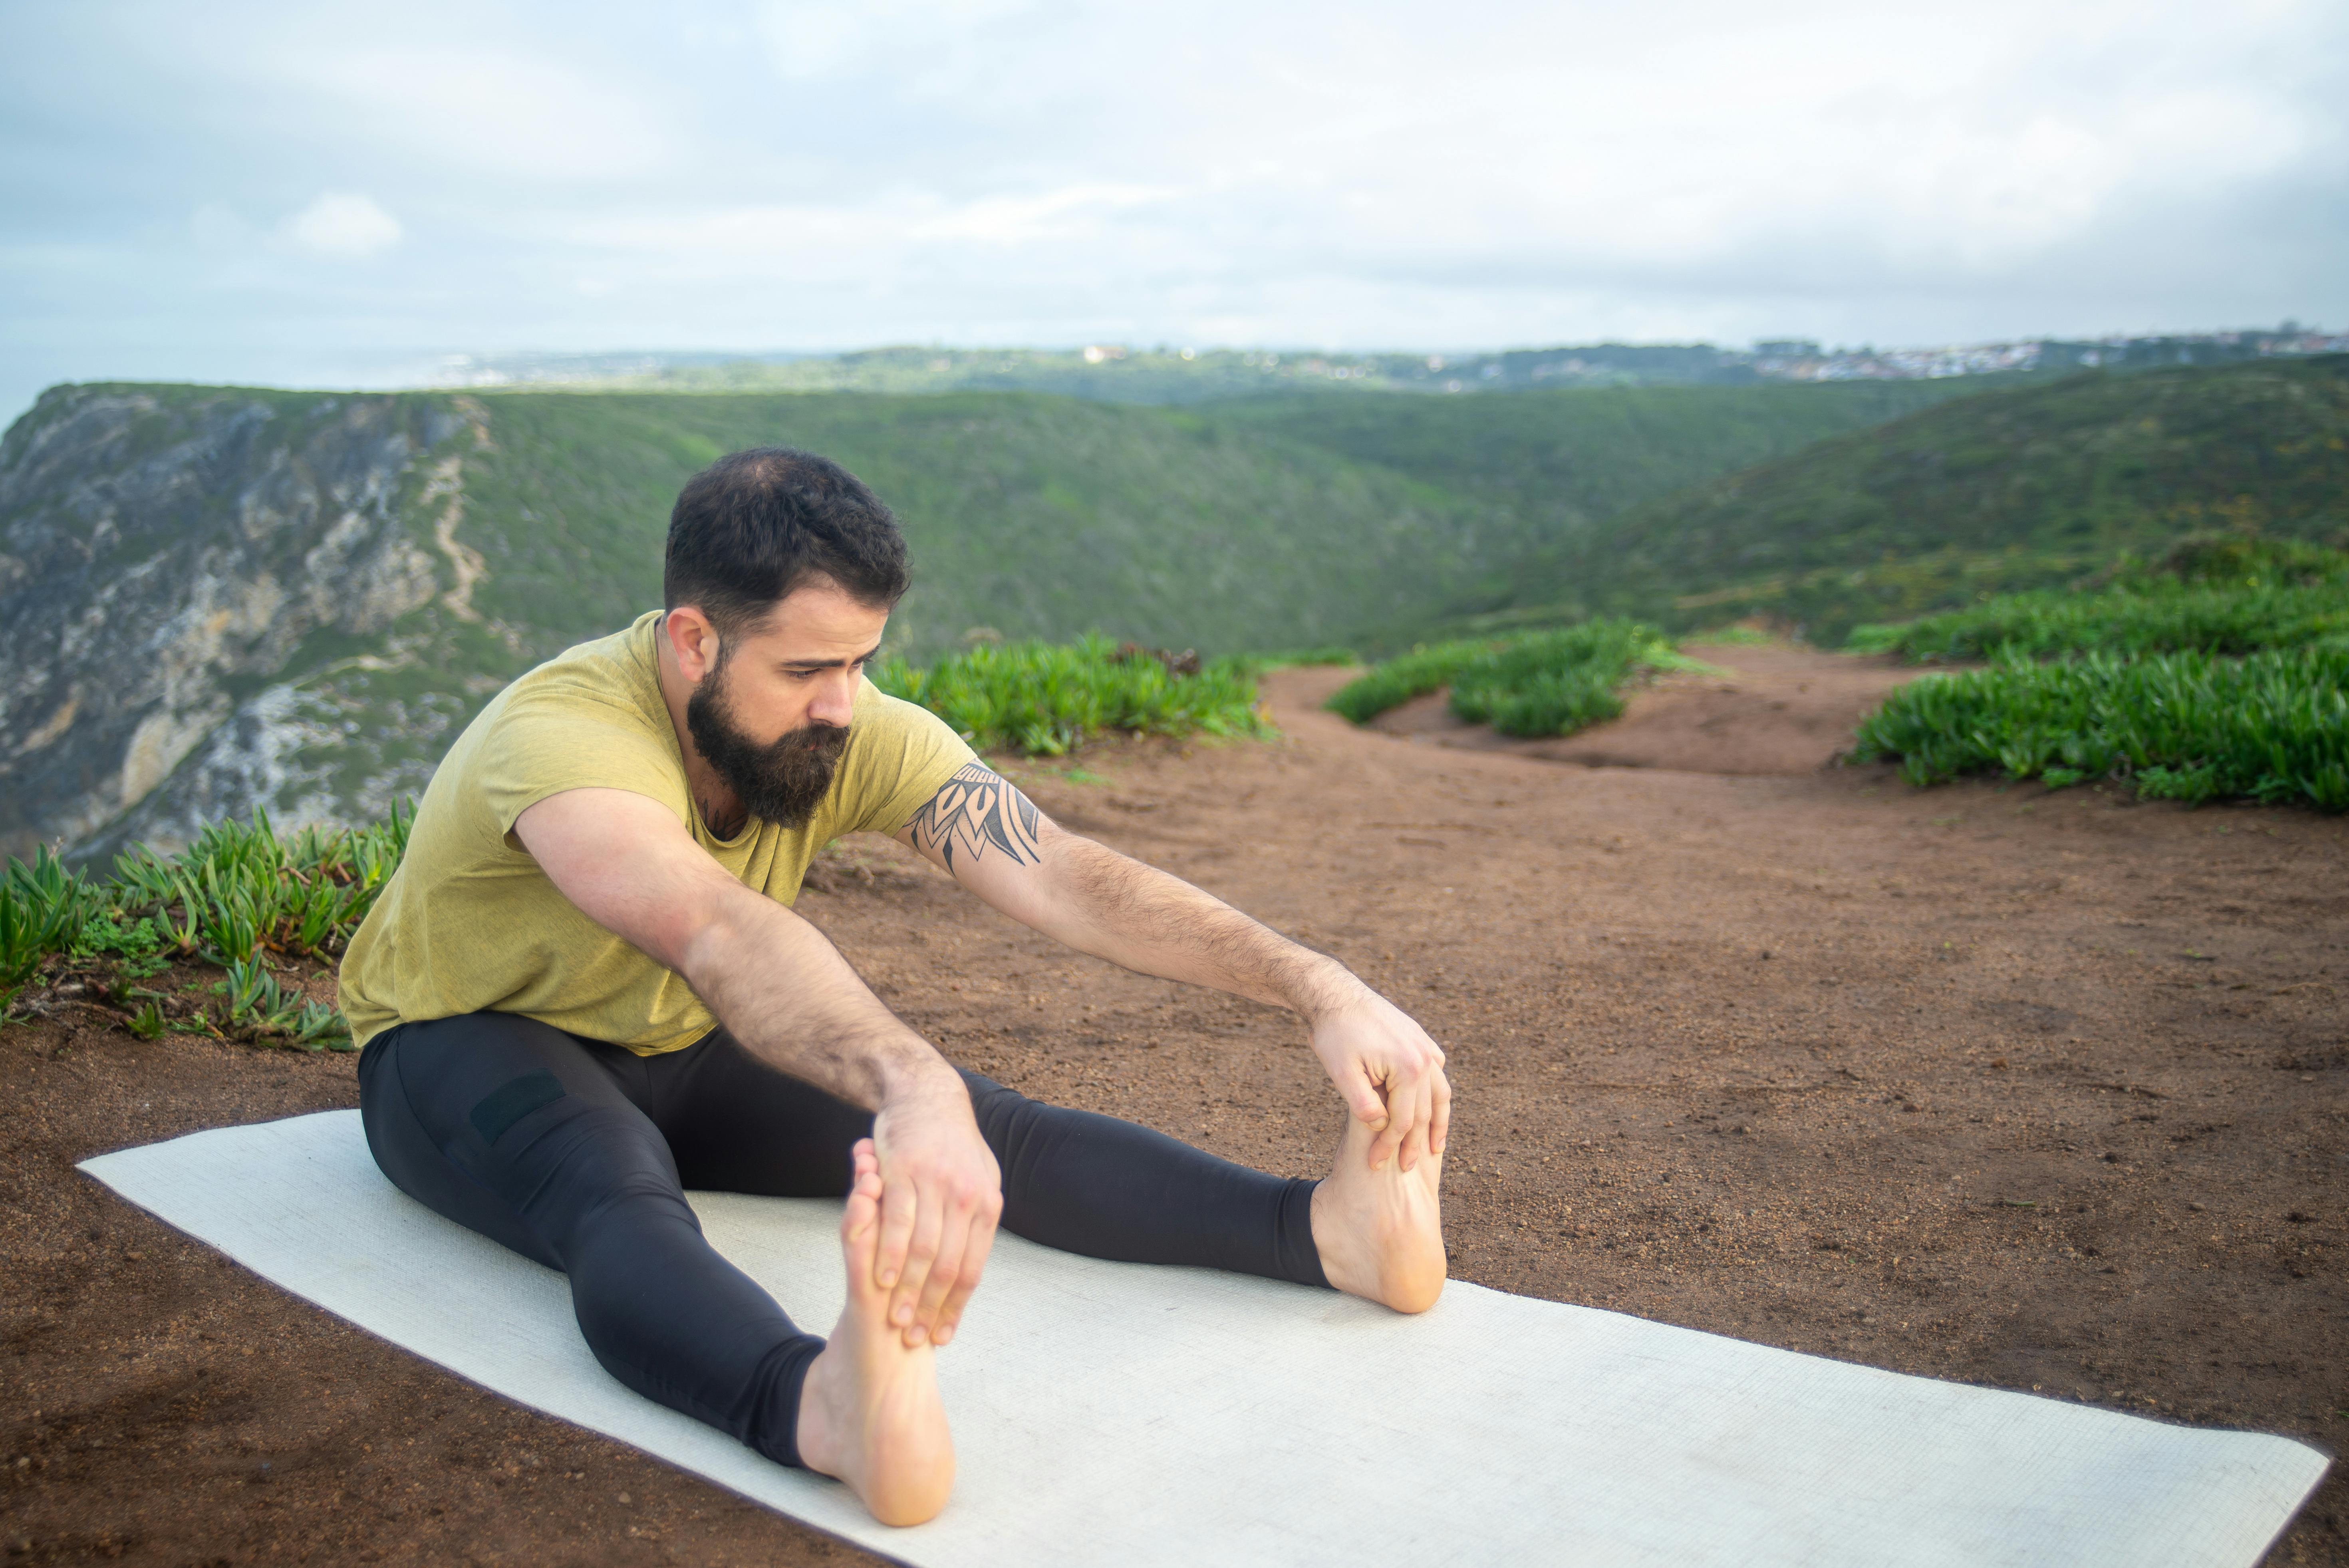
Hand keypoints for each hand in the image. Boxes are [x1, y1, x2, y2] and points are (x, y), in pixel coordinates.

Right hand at [868, 1075, 1004, 1347]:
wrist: (926, 1096)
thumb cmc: (953, 1144)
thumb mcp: (981, 1178)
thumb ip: (977, 1220)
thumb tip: (975, 1259)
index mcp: (987, 1204)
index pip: (972, 1269)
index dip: (955, 1307)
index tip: (941, 1336)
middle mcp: (966, 1197)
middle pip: (948, 1267)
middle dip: (930, 1309)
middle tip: (913, 1339)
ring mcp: (935, 1185)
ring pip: (923, 1251)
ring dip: (908, 1292)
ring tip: (896, 1320)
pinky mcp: (903, 1173)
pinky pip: (897, 1222)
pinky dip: (891, 1256)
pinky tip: (882, 1281)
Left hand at [1305, 986, 1450, 1172]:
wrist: (1335, 994)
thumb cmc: (1335, 1034)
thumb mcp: (1342, 1073)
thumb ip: (1363, 1105)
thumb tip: (1383, 1127)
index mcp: (1409, 1068)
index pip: (1403, 1121)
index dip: (1388, 1147)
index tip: (1374, 1165)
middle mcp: (1425, 1058)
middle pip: (1424, 1112)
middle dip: (1414, 1144)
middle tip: (1407, 1169)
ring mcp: (1426, 1047)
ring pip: (1440, 1093)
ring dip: (1438, 1122)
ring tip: (1435, 1147)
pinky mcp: (1420, 1039)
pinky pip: (1436, 1073)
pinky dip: (1437, 1094)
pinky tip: (1433, 1108)